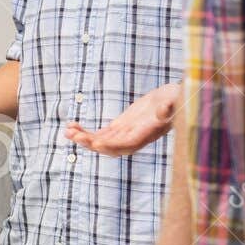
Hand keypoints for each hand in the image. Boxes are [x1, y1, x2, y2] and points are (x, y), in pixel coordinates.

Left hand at [65, 82, 180, 157]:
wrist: (175, 98)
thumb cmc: (177, 99)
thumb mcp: (174, 101)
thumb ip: (169, 107)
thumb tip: (164, 108)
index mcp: (147, 134)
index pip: (127, 145)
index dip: (111, 145)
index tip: (95, 143)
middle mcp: (135, 138)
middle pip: (110, 146)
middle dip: (91, 142)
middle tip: (72, 135)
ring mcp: (126, 133)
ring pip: (101, 140)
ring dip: (84, 138)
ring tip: (67, 131)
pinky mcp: (120, 127)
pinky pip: (100, 133)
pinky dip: (86, 131)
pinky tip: (72, 126)